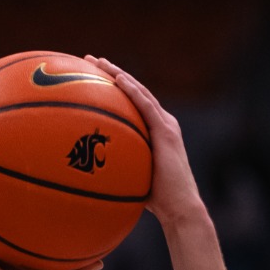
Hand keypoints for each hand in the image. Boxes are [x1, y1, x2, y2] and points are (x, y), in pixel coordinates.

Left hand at [84, 56, 205, 224]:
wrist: (180, 208)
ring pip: (139, 92)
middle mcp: (162, 123)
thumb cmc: (157, 201)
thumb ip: (117, 168)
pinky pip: (146, 105)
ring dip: (118, 75)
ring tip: (98, 62)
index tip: (92, 76)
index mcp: (155, 132)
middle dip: (111, 73)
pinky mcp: (167, 132)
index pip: (132, 103)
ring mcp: (166, 126)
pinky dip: (132, 90)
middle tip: (89, 60)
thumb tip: (89, 173)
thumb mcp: (132, 178)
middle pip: (134, 91)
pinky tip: (117, 79)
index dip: (113, 87)